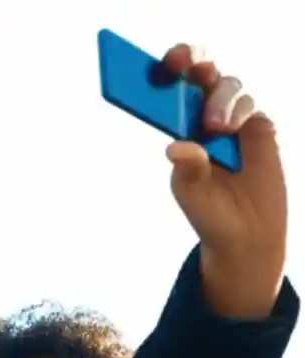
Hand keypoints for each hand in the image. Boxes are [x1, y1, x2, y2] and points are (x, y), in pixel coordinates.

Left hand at [161, 44, 286, 318]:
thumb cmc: (208, 210)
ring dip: (219, 97)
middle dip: (193, 63)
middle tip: (189, 65)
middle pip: (200, 75)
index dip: (165, 70)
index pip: (170, 88)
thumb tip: (177, 147)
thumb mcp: (191, 193)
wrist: (245, 233)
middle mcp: (203, 116)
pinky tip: (232, 129)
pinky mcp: (258, 129)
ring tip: (215, 127)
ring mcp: (232, 119)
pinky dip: (240, 112)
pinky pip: (251, 107)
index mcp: (178, 127)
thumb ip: (188, 169)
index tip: (160, 62)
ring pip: (227, 86)